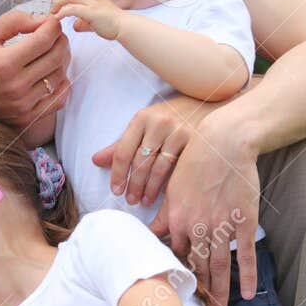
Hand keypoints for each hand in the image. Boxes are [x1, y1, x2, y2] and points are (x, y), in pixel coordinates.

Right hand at [0, 9, 69, 130]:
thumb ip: (15, 20)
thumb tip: (44, 20)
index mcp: (5, 63)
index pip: (45, 39)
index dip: (53, 26)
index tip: (51, 21)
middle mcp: (16, 86)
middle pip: (57, 57)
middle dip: (61, 40)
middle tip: (54, 34)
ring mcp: (23, 105)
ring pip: (60, 77)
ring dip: (61, 60)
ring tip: (52, 51)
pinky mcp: (26, 117)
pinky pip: (58, 99)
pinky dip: (61, 83)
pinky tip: (51, 73)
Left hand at [51, 0, 123, 38]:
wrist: (124, 27)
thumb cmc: (112, 23)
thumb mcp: (96, 18)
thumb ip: (84, 20)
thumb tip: (74, 26)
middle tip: (54, 4)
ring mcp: (93, 3)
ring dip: (58, 3)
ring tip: (54, 12)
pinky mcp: (92, 13)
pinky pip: (73, 8)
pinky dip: (63, 12)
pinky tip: (59, 18)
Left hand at [93, 94, 217, 206]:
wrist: (209, 104)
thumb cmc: (173, 117)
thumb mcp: (146, 125)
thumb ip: (122, 143)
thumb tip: (96, 160)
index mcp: (142, 118)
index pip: (122, 150)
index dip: (116, 174)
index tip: (115, 190)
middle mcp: (158, 122)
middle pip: (139, 161)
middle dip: (132, 184)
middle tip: (129, 200)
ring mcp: (178, 131)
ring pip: (157, 168)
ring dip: (148, 189)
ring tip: (142, 201)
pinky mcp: (194, 141)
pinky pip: (176, 169)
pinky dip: (166, 185)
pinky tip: (161, 195)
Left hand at [149, 109, 260, 305]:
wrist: (225, 142)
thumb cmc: (197, 160)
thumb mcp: (173, 185)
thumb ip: (165, 212)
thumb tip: (152, 230)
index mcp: (177, 219)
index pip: (175, 254)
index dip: (177, 273)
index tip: (177, 292)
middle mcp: (198, 227)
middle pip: (197, 266)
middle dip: (198, 292)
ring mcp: (222, 226)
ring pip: (219, 266)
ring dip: (219, 292)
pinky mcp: (244, 222)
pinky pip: (245, 254)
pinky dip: (246, 275)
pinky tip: (246, 294)